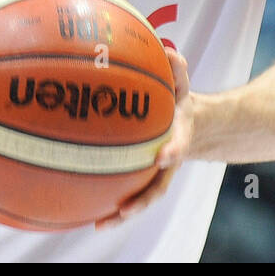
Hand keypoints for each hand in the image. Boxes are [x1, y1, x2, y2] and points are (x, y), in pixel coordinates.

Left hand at [95, 46, 192, 229]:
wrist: (191, 124)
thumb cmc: (178, 100)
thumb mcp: (182, 82)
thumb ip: (178, 68)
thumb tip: (169, 52)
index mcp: (178, 136)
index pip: (179, 145)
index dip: (173, 151)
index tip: (162, 156)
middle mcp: (167, 161)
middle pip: (158, 187)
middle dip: (142, 200)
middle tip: (125, 210)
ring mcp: (155, 174)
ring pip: (141, 198)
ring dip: (122, 213)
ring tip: (100, 223)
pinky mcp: (140, 178)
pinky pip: (125, 192)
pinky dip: (108, 203)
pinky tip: (83, 210)